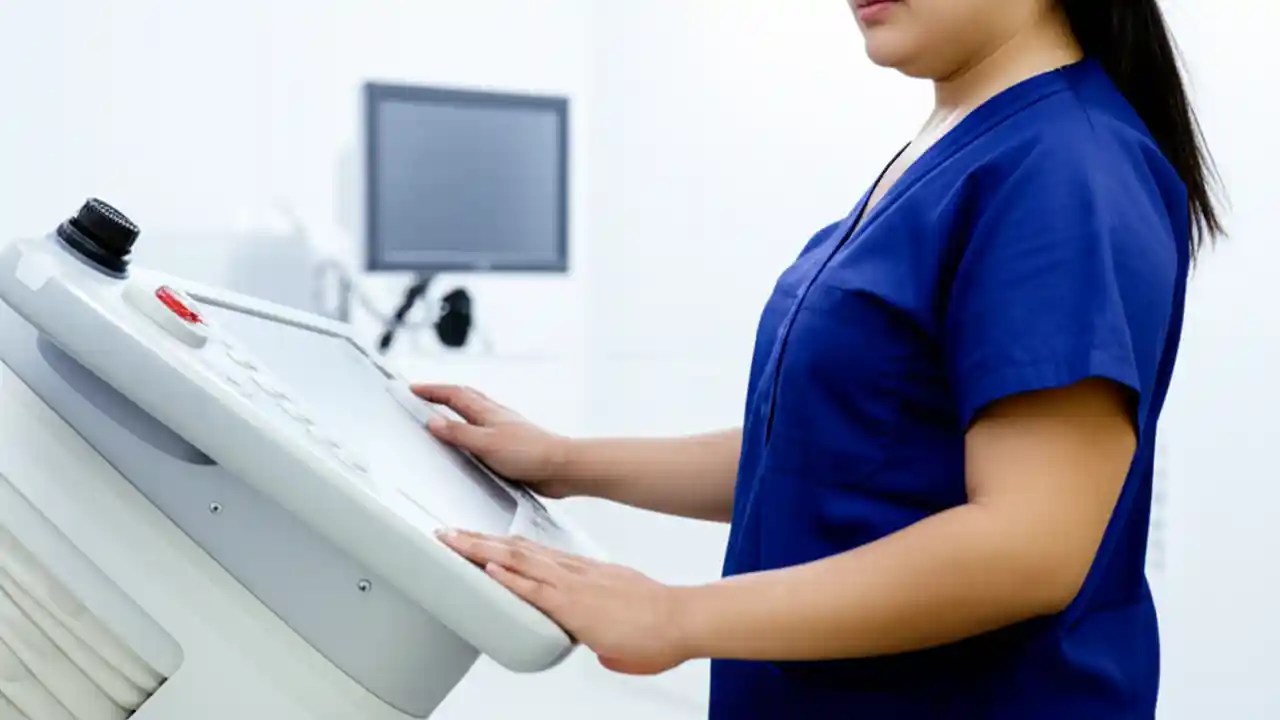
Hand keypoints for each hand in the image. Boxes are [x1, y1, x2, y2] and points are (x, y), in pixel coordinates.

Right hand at [413, 384, 574, 496]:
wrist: (561, 467)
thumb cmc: (529, 454)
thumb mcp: (486, 444)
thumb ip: (459, 434)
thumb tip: (433, 422)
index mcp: (488, 412)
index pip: (454, 395)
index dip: (432, 391)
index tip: (413, 388)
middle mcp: (496, 417)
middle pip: (465, 398)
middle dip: (442, 394)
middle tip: (424, 394)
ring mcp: (504, 430)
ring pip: (475, 412)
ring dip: (457, 407)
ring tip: (443, 410)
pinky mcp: (510, 446)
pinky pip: (483, 430)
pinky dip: (470, 428)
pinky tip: (472, 440)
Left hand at [438, 530, 691, 675]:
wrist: (681, 618)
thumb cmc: (660, 623)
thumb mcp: (623, 624)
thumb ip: (606, 633)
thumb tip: (603, 649)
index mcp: (584, 573)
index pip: (534, 553)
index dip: (503, 545)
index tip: (480, 539)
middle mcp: (574, 572)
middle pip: (517, 549)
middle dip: (479, 540)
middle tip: (449, 531)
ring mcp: (573, 585)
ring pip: (517, 560)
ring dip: (481, 550)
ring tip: (452, 541)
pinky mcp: (574, 605)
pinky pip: (534, 588)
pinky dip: (508, 576)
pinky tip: (486, 568)